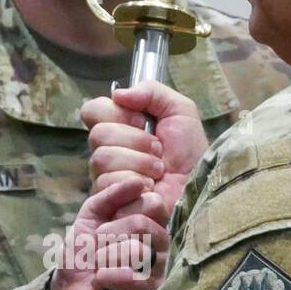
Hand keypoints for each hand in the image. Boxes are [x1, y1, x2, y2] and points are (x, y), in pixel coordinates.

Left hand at [49, 175, 169, 289]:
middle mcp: (159, 242)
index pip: (153, 202)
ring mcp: (158, 267)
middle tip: (99, 246)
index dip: (123, 209)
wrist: (69, 286)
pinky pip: (131, 277)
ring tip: (100, 265)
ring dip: (106, 258)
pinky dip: (107, 277)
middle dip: (108, 234)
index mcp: (149, 221)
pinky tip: (103, 281)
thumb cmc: (84, 250)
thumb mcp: (91, 214)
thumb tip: (139, 182)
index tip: (108, 221)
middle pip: (141, 224)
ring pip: (137, 251)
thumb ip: (111, 194)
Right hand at [83, 81, 209, 216]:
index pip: (92, 110)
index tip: (142, 121)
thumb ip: (151, 91)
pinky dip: (136, 182)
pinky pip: (109, 182)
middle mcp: (107, 149)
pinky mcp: (111, 197)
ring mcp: (106, 174)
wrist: (198, 184)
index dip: (116, 114)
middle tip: (159, 149)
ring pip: (102, 159)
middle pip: (97, 135)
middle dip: (135, 141)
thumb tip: (117, 93)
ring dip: (139, 162)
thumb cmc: (189, 150)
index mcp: (119, 125)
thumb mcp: (179, 110)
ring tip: (158, 170)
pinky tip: (150, 187)